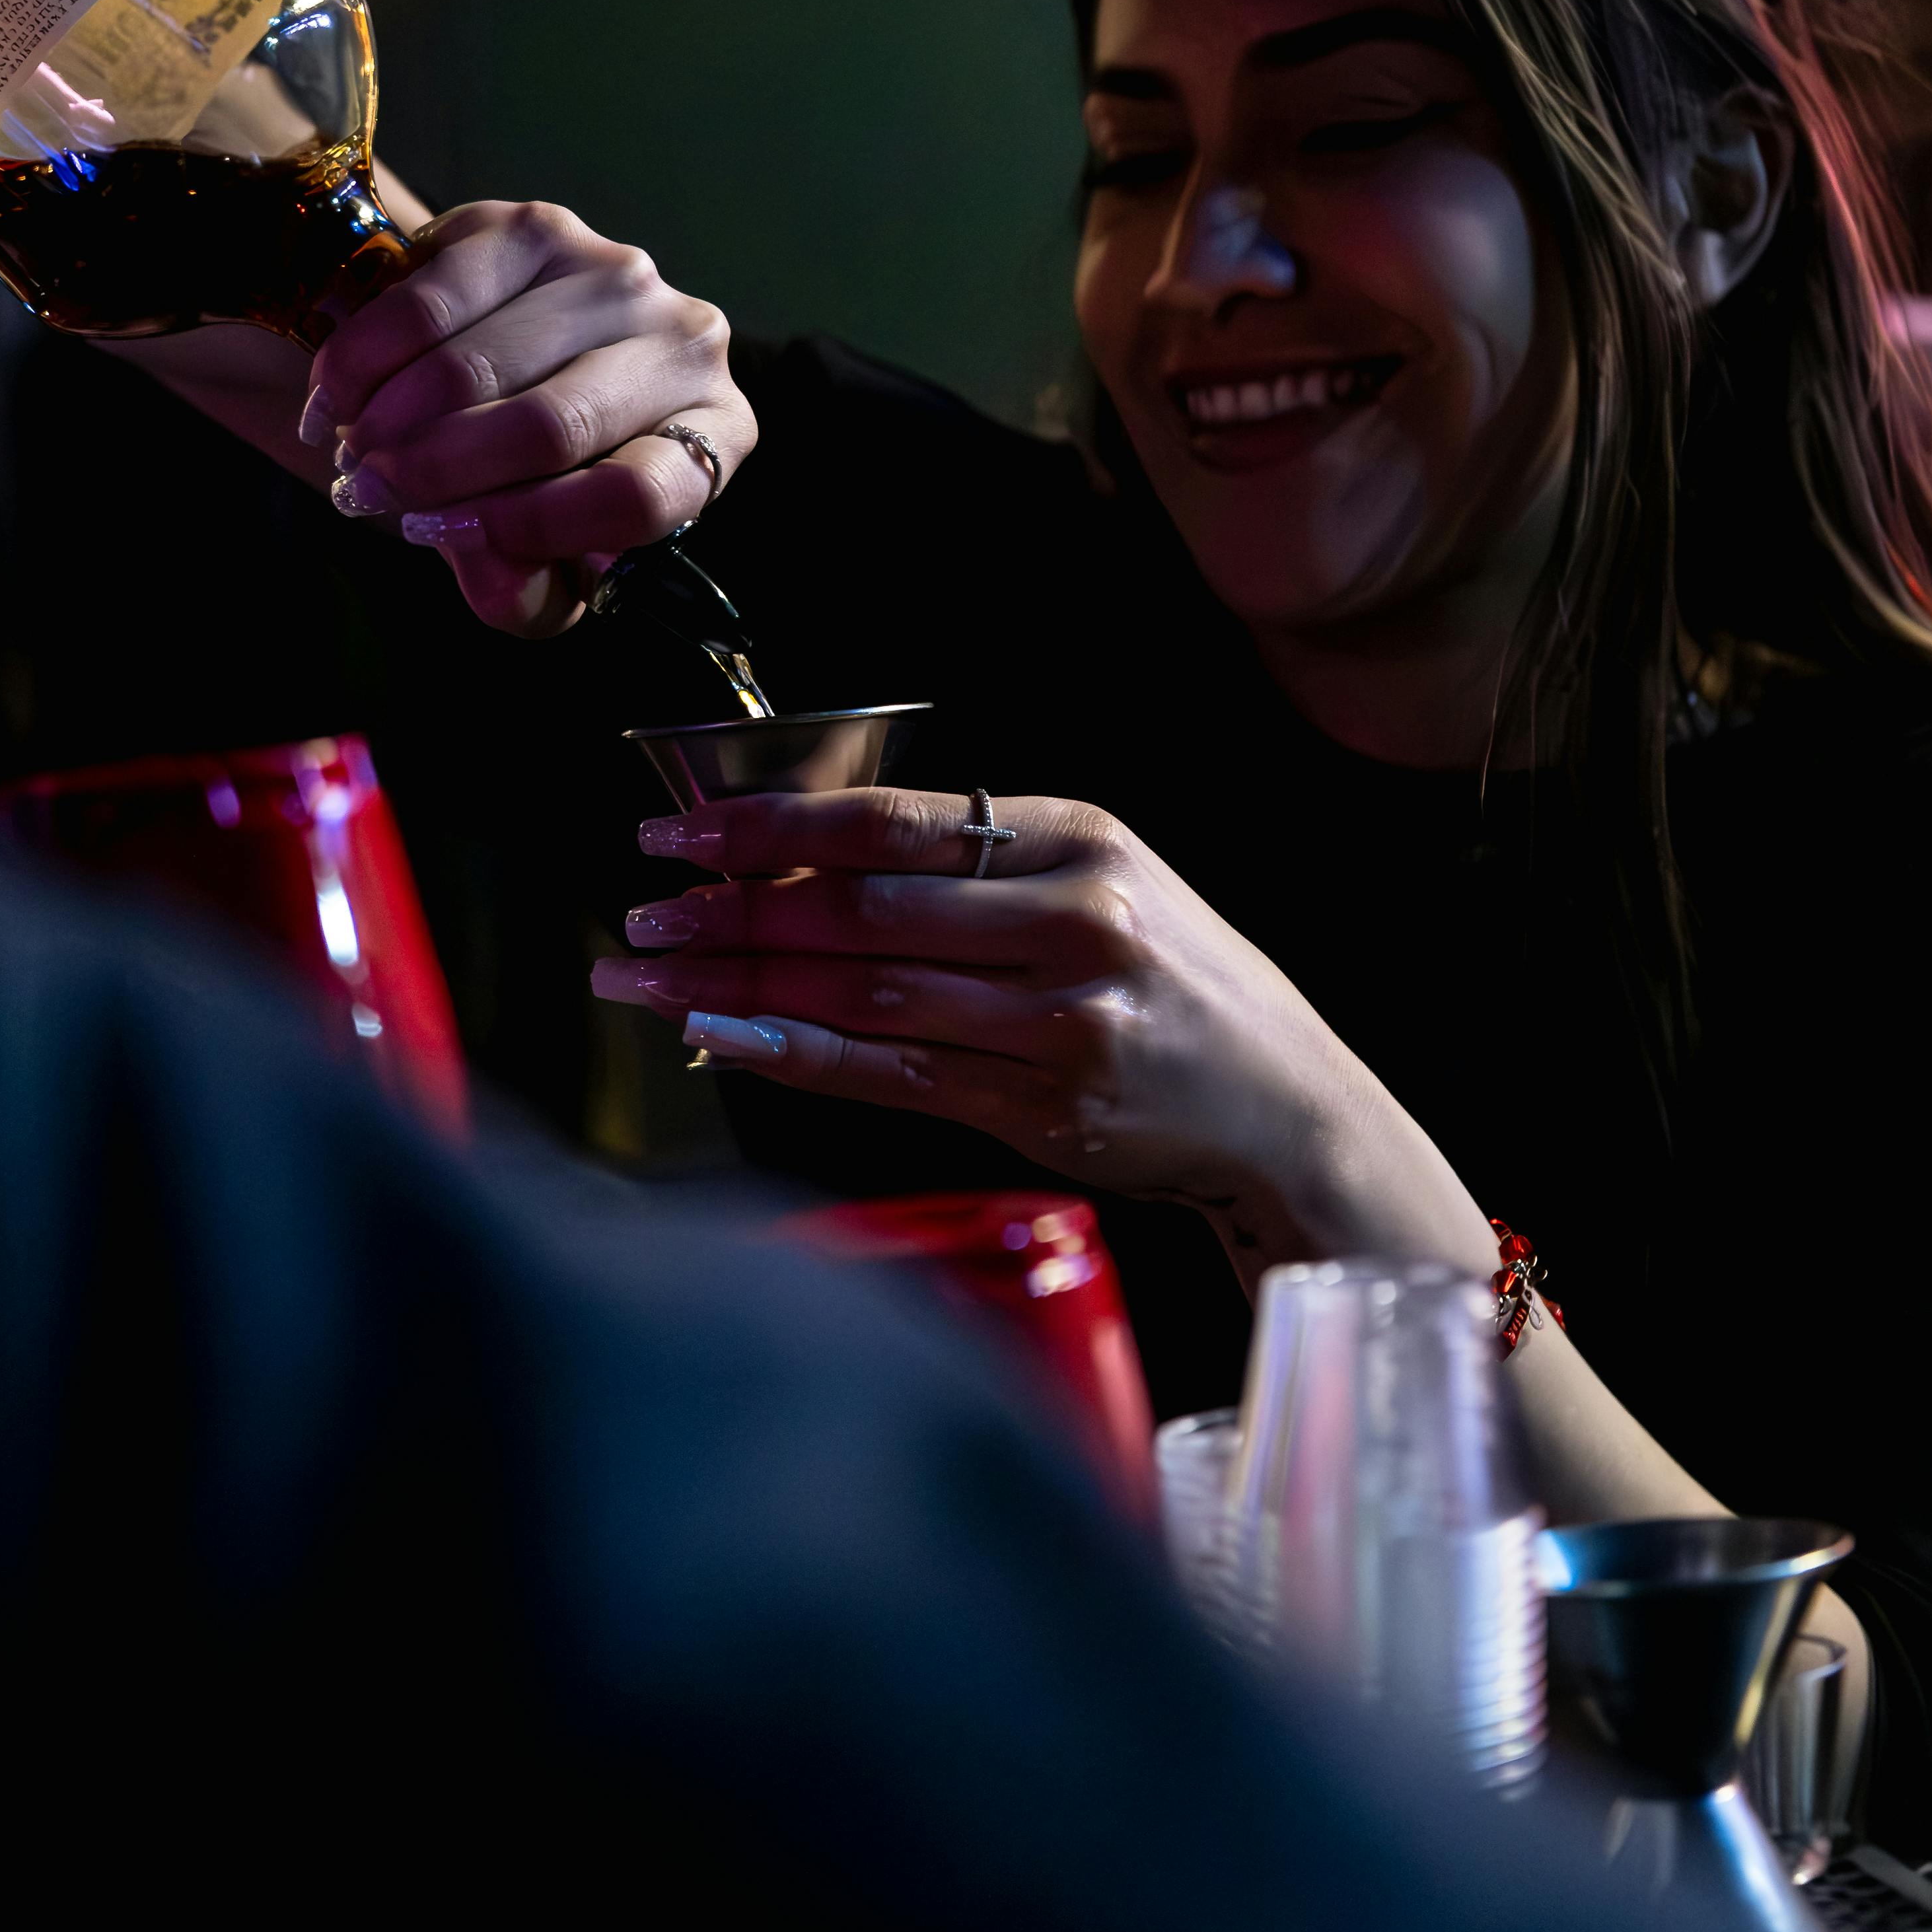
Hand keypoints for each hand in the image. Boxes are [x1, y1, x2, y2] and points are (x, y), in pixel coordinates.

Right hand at [103, 194, 754, 633]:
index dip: (535, 528)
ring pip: (483, 362)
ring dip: (394, 420)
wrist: (499, 361)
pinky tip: (337, 394)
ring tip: (352, 451)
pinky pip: (433, 297)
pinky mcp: (533, 227)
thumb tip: (492, 585)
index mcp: (715, 433)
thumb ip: (527, 591)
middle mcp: (684, 343)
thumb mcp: (545, 554)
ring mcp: (612, 274)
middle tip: (371, 495)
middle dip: (440, 472)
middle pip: (554, 425)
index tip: (445, 535)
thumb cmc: (536, 474)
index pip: (638, 493)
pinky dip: (369, 356)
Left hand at [592, 783, 1497, 1280]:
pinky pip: (892, 1074)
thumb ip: (980, 866)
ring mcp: (1059, 1018)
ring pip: (861, 994)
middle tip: (639, 913)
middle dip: (731, 910)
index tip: (676, 833)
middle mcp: (1071, 919)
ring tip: (646, 977)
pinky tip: (722, 1039)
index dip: (768, 827)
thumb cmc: (1182, 987)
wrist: (1292, 1108)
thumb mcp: (1107, 882)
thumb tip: (808, 854)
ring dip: (736, 986)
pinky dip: (796, 1055)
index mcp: (1080, 840)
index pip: (890, 822)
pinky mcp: (1045, 1103)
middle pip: (860, 909)